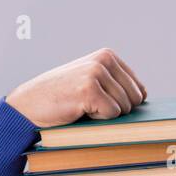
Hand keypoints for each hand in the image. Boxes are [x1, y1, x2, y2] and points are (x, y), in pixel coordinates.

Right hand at [5, 47, 146, 128]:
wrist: (29, 106)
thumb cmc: (63, 99)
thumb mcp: (93, 82)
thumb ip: (116, 84)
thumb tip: (145, 97)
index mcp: (108, 56)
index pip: (139, 90)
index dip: (122, 104)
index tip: (100, 102)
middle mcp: (104, 60)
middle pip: (135, 100)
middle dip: (116, 110)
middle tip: (89, 105)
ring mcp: (96, 73)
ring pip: (124, 108)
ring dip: (104, 115)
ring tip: (82, 106)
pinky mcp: (89, 89)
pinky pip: (112, 114)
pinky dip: (97, 120)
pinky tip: (78, 110)